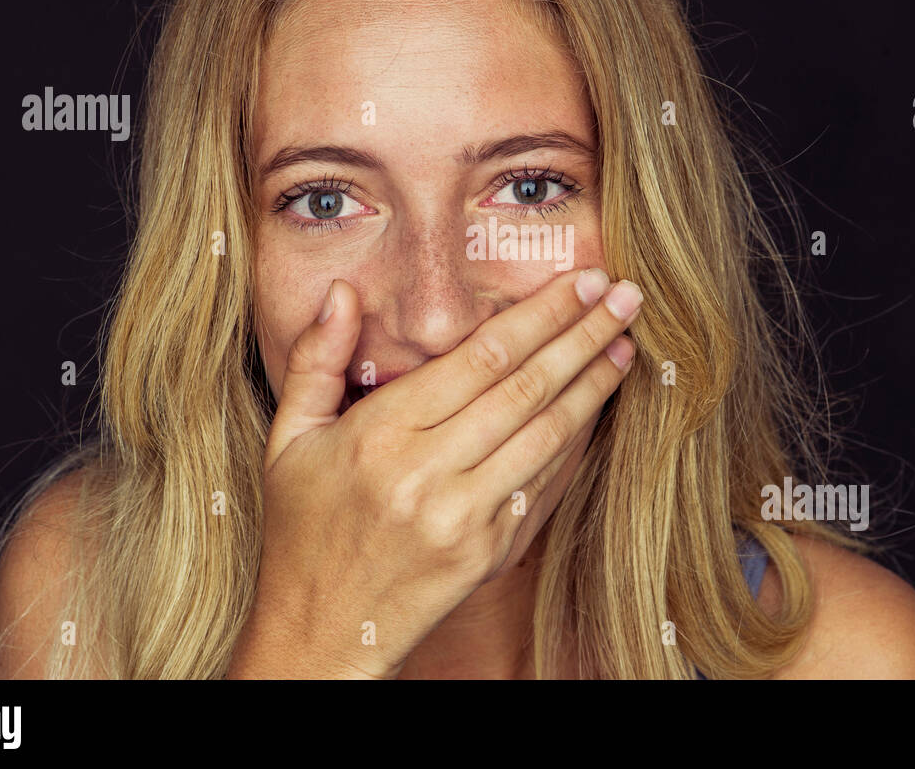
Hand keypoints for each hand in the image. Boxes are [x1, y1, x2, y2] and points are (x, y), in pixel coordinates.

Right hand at [227, 267, 641, 677]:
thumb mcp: (288, 440)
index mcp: (379, 435)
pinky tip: (597, 409)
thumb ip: (315, 361)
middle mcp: (427, 474)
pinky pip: (545, 484)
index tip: (578, 281)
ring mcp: (464, 518)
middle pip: (525, 387)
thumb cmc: (302, 530)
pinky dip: (578, 442)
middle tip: (626, 296)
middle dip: (583, 335)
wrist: (321, 633)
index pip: (480, 357)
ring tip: (626, 344)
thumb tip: (343, 292)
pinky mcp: (489, 553)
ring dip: (594, 385)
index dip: (539, 315)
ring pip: (546, 434)